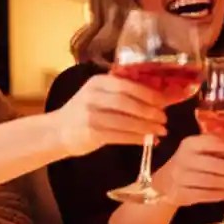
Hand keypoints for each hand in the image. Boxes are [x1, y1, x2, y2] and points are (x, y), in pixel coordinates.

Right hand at [53, 74, 170, 156]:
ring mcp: (91, 115)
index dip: (149, 93)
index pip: (127, 85)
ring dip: (146, 126)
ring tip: (161, 130)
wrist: (58, 131)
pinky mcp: (91, 133)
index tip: (165, 100)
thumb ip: (124, 93)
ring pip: (125, 120)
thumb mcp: (100, 95)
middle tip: (164, 118)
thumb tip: (160, 97)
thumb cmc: (86, 112)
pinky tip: (148, 141)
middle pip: (127, 101)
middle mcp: (93, 96)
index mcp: (98, 82)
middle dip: (149, 110)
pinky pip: (120, 135)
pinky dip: (137, 138)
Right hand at [151, 134, 223, 206]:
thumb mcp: (198, 150)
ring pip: (213, 182)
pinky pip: (208, 195)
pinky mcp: (183, 194)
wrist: (163, 183)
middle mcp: (184, 159)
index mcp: (190, 143)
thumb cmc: (188, 163)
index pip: (214, 144)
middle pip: (215, 165)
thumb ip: (219, 149)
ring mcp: (182, 178)